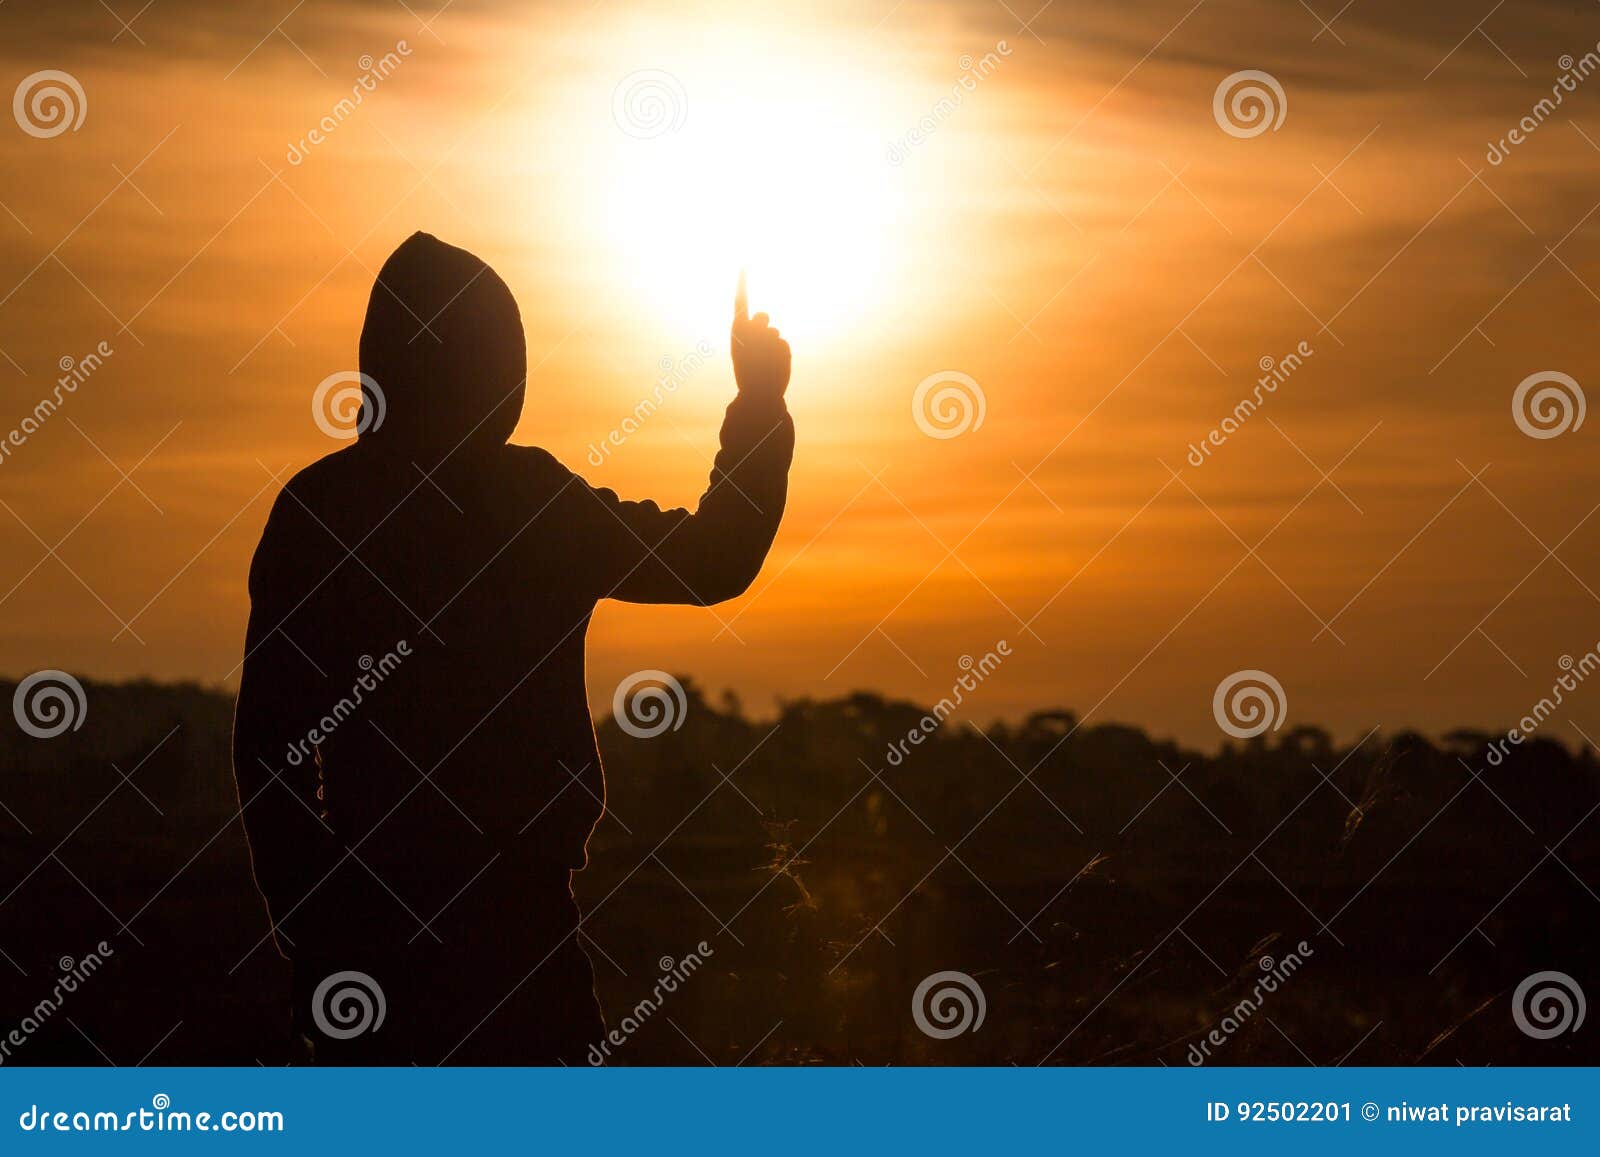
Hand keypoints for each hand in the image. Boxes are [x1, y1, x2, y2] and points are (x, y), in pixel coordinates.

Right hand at [730, 269, 789, 400]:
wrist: (759, 396)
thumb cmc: (746, 372)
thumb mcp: (741, 350)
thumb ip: (749, 331)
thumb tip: (761, 318)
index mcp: (736, 331)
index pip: (740, 301)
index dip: (742, 281)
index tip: (744, 262)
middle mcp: (751, 331)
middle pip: (764, 316)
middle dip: (765, 326)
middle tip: (760, 344)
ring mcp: (769, 338)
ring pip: (775, 332)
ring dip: (772, 344)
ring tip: (766, 362)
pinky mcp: (784, 346)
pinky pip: (784, 344)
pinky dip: (781, 355)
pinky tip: (774, 366)